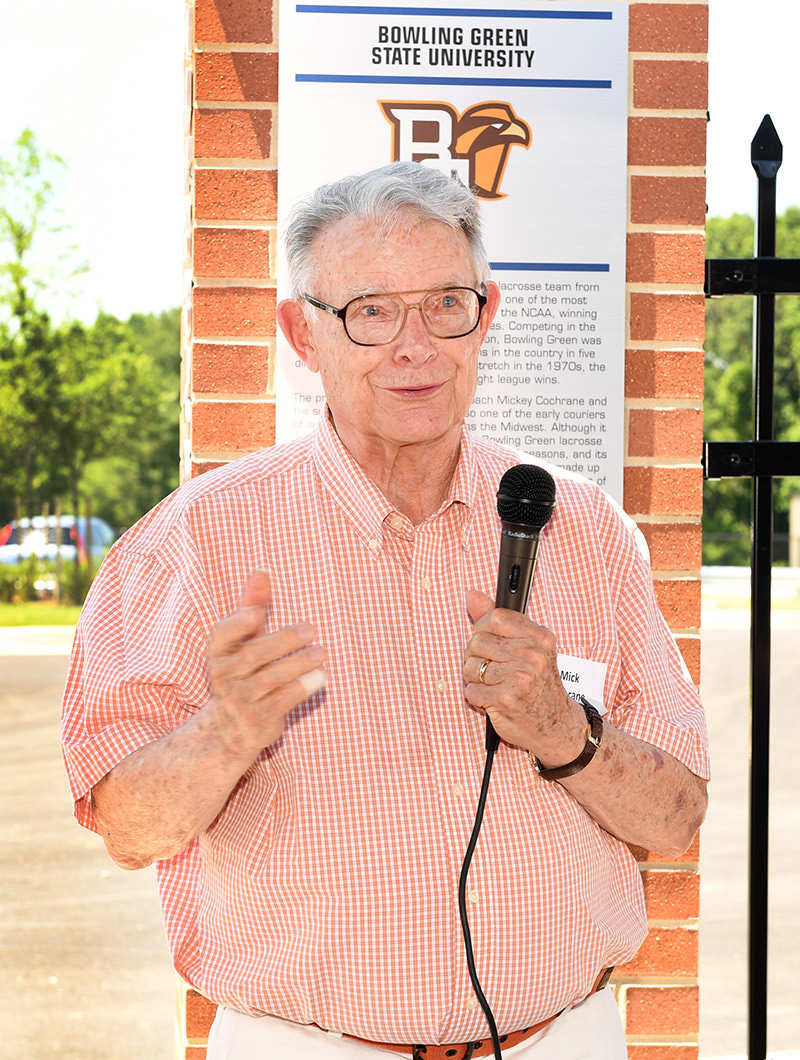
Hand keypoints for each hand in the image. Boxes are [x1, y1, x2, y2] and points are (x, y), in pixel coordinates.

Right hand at [207, 570, 326, 758]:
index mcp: (219, 652)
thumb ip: (251, 605)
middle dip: (284, 640)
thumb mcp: (243, 640)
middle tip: (311, 629)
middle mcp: (224, 675)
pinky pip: (282, 701)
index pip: (222, 634)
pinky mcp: (258, 719)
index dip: (237, 623)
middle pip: (254, 654)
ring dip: (298, 664)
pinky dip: (302, 688)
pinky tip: (321, 676)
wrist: (229, 729)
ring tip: (321, 652)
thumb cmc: (242, 671)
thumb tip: (261, 571)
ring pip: (270, 679)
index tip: (256, 612)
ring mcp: (240, 699)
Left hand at [463, 590, 586, 763]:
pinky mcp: (506, 700)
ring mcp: (519, 678)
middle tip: (493, 669)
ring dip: (476, 679)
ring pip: (471, 667)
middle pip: (477, 641)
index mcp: (539, 637)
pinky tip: (494, 699)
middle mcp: (531, 655)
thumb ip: (499, 620)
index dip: (484, 629)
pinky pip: (471, 690)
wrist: (557, 724)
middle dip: (477, 657)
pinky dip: (477, 697)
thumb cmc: (539, 684)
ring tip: (494, 685)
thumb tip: (472, 596)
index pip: (496, 617)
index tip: (490, 642)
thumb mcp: (529, 646)